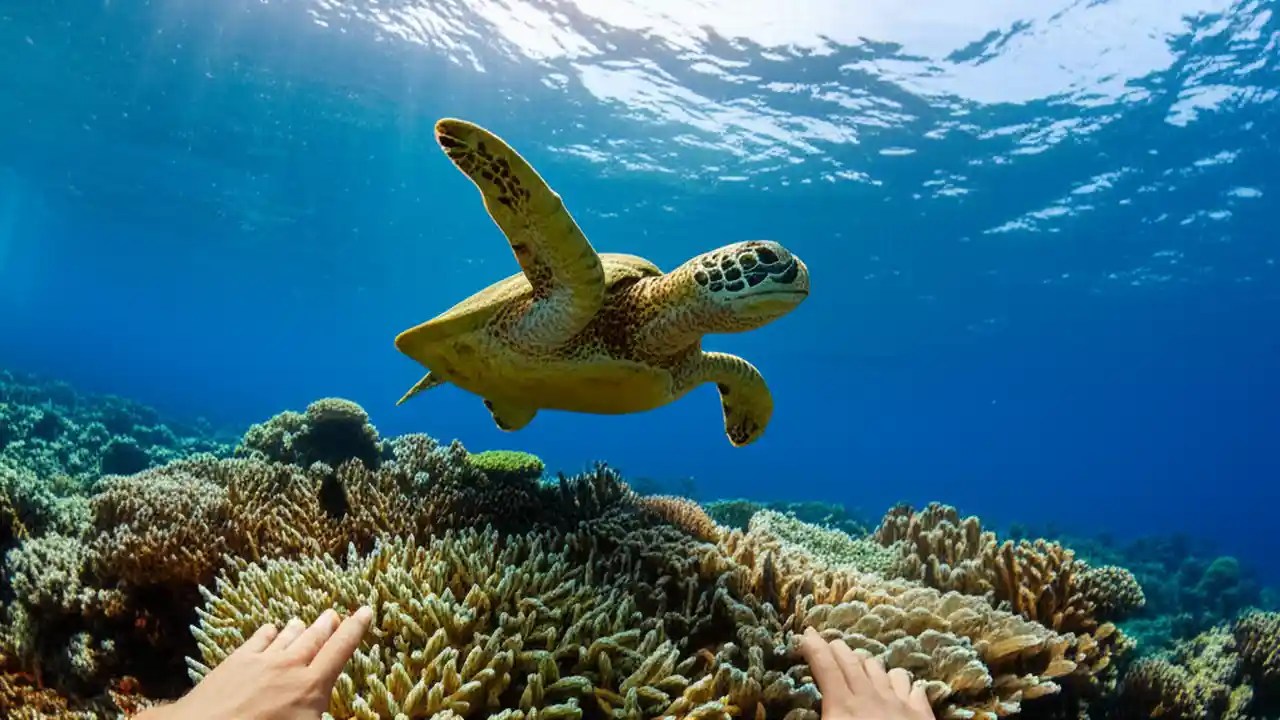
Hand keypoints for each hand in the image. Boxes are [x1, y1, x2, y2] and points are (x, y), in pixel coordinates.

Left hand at [138, 606, 373, 719]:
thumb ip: (326, 716)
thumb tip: (344, 712)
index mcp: (311, 687)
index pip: (340, 650)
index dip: (355, 629)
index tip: (366, 610)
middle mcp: (290, 667)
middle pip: (314, 638)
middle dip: (327, 625)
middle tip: (334, 613)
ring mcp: (261, 661)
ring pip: (287, 636)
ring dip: (299, 628)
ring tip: (304, 622)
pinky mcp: (235, 661)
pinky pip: (258, 639)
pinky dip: (269, 633)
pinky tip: (270, 631)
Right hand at [798, 626, 934, 719]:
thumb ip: (818, 718)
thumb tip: (811, 713)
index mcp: (842, 707)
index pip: (825, 666)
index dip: (813, 647)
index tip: (805, 634)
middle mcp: (870, 697)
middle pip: (851, 662)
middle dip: (837, 648)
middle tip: (827, 642)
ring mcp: (899, 703)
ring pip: (881, 669)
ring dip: (867, 662)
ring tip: (860, 663)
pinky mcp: (920, 714)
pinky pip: (912, 686)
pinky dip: (901, 682)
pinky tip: (898, 687)